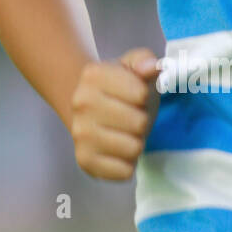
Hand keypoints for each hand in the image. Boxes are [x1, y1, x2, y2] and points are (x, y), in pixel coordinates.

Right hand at [69, 48, 159, 179]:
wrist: (89, 110)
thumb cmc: (121, 88)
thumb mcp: (133, 67)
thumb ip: (145, 60)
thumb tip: (152, 67)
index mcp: (93, 74)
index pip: (141, 94)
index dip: (144, 96)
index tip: (134, 96)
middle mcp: (80, 103)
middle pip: (138, 123)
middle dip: (141, 121)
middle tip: (131, 117)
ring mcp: (79, 133)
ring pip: (133, 148)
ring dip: (136, 142)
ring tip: (125, 133)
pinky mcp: (84, 160)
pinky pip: (124, 172)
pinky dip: (128, 164)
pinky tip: (118, 151)